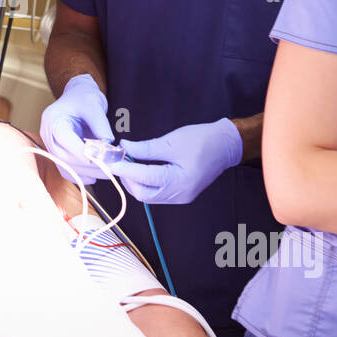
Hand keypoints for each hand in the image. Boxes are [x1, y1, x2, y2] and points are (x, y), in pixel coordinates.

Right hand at [39, 74, 114, 184]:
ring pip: (66, 167)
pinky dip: (81, 175)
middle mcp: (48, 134)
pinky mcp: (60, 154)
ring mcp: (52, 146)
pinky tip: (96, 175)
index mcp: (52, 119)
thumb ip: (100, 124)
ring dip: (87, 173)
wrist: (78, 97)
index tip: (99, 158)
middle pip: (63, 156)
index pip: (63, 138)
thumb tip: (108, 144)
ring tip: (107, 172)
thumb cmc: (84, 96)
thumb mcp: (94, 104)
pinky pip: (67, 170)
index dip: (79, 151)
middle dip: (87, 165)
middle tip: (109, 168)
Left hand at [110, 118, 241, 204]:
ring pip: (148, 196)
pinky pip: (157, 193)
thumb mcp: (171, 141)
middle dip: (128, 179)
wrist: (226, 144)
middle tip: (119, 162)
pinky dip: (145, 183)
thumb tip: (124, 148)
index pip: (143, 179)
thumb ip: (146, 148)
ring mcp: (181, 197)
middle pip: (143, 194)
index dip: (124, 169)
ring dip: (135, 182)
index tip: (111, 160)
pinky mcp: (181, 193)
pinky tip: (141, 169)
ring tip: (129, 164)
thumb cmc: (202, 140)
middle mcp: (180, 195)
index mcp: (179, 182)